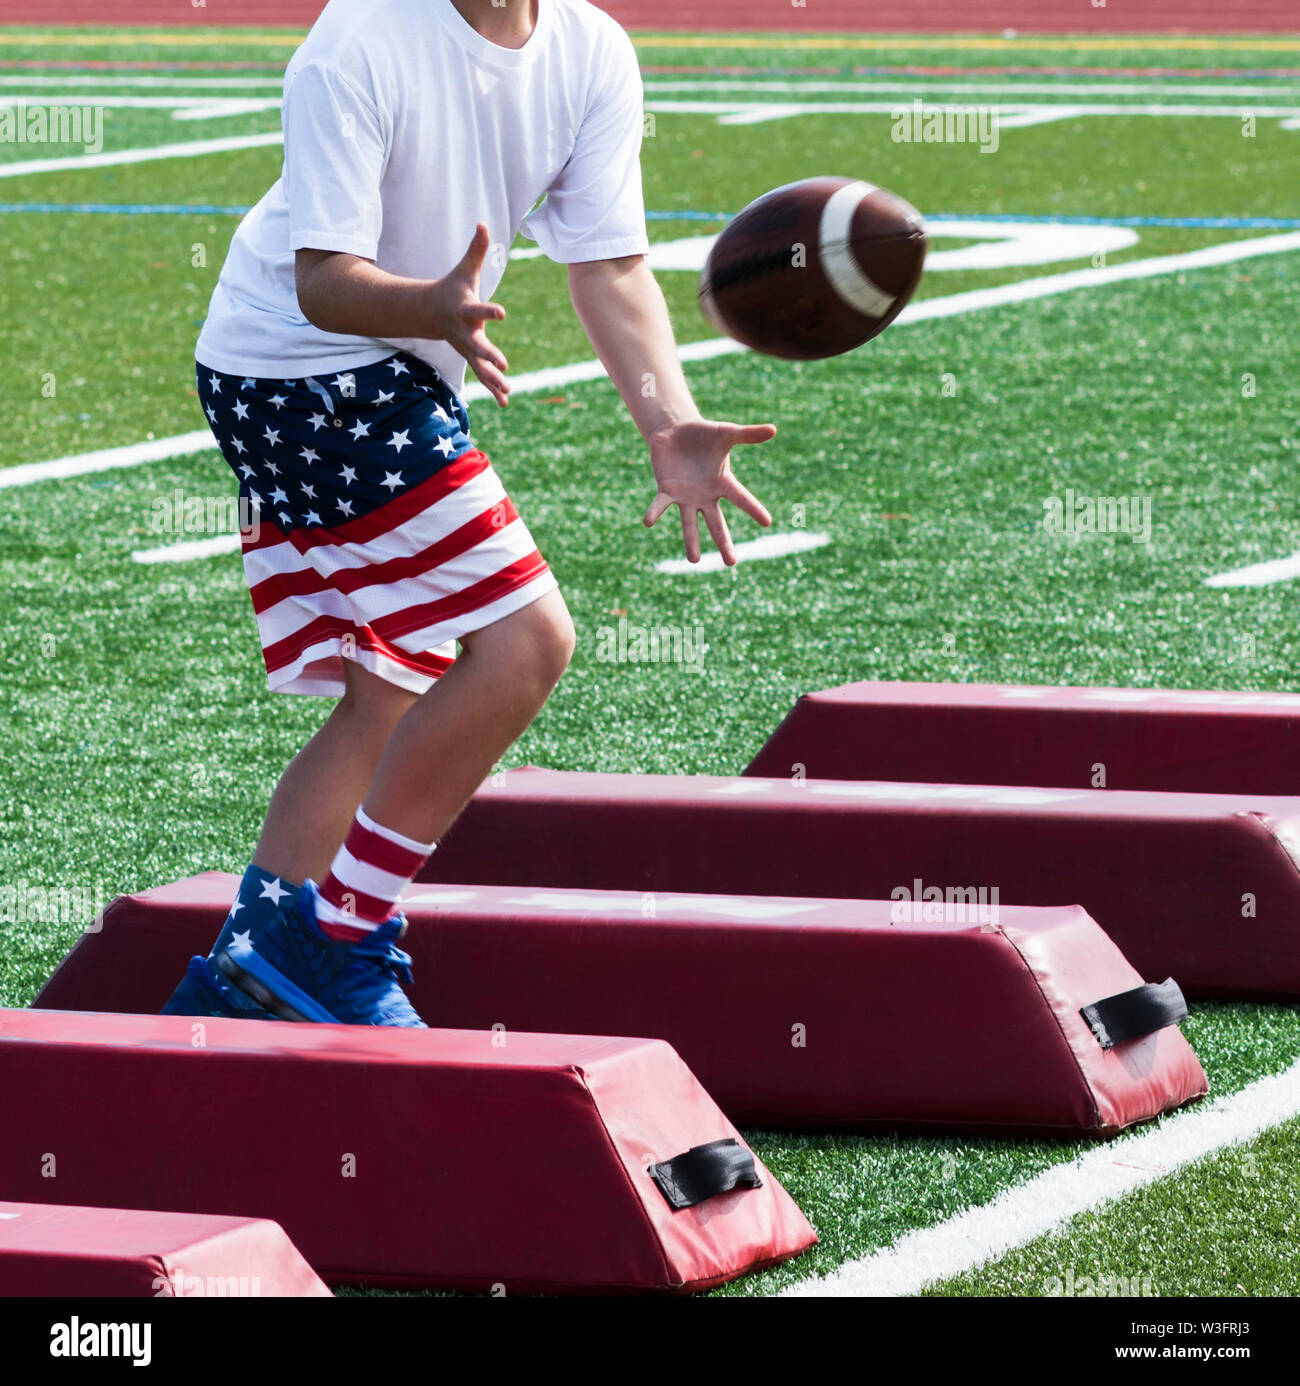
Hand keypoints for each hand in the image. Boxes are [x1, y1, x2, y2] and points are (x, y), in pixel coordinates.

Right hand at [429, 223, 508, 406]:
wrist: (431, 312)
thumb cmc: (453, 288)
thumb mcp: (465, 269)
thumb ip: (476, 249)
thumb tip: (484, 222)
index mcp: (466, 310)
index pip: (480, 310)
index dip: (491, 311)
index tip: (503, 313)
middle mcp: (466, 332)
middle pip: (479, 346)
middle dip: (490, 356)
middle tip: (504, 365)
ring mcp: (467, 347)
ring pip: (481, 366)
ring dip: (493, 379)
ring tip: (507, 390)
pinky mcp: (471, 357)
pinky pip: (483, 375)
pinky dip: (493, 388)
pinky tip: (506, 401)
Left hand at [643, 418, 775, 564]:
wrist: (676, 432)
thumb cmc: (705, 435)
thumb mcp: (727, 433)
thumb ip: (749, 435)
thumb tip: (774, 429)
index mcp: (723, 484)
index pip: (741, 499)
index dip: (753, 509)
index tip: (767, 522)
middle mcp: (706, 496)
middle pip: (717, 524)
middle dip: (723, 543)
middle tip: (732, 563)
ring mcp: (686, 497)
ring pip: (690, 523)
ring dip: (691, 541)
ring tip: (694, 561)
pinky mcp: (667, 491)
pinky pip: (661, 505)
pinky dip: (655, 512)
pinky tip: (648, 521)